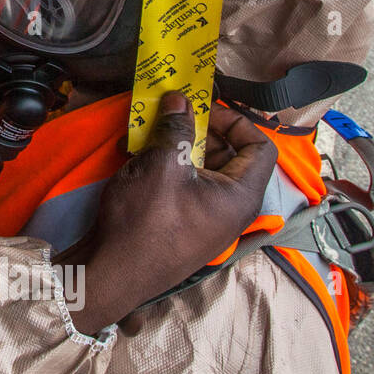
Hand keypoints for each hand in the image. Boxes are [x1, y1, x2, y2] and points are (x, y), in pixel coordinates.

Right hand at [59, 92, 276, 332]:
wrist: (112, 273)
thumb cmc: (145, 220)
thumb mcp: (162, 165)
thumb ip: (176, 128)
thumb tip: (180, 99)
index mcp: (241, 196)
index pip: (261, 147)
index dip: (236, 121)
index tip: (203, 109)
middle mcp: (231, 210)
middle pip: (230, 158)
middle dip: (200, 132)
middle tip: (171, 116)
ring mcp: (206, 221)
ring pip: (202, 172)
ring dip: (178, 149)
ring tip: (148, 136)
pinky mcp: (182, 227)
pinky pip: (185, 189)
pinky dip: (167, 170)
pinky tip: (138, 160)